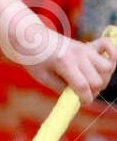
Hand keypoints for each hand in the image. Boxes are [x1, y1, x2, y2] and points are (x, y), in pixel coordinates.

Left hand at [0, 6, 116, 103]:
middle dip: (93, 91)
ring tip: (90, 80)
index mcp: (64, 63)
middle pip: (98, 80)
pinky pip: (109, 46)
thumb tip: (78, 99)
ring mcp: (84, 48)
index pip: (83, 87)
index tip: (81, 102)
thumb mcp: (43, 77)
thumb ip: (62, 88)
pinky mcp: (87, 45)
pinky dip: (113, 55)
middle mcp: (78, 55)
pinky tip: (105, 65)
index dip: (85, 100)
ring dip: (103, 78)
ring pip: (107, 67)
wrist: (31, 37)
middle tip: (81, 92)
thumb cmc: (34, 59)